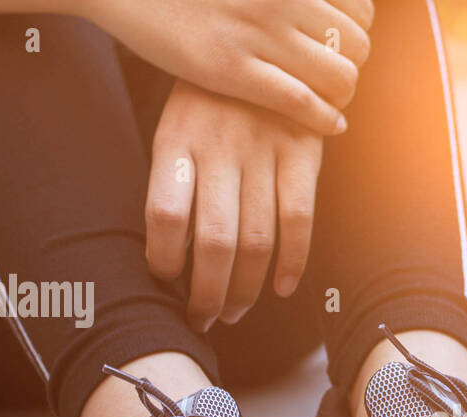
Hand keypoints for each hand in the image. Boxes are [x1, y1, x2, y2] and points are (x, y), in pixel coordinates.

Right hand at [85, 0, 373, 136]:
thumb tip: (313, 11)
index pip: (361, 10)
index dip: (357, 33)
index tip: (338, 45)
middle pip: (356, 46)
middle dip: (351, 67)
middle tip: (331, 78)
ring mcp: (258, 33)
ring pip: (339, 77)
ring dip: (341, 96)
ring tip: (326, 100)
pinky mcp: (232, 69)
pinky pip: (301, 102)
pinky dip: (324, 119)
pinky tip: (329, 125)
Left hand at [145, 80, 323, 330]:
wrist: (263, 47)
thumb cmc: (211, 104)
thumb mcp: (176, 127)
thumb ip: (176, 181)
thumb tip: (173, 258)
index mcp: (176, 140)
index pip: (165, 215)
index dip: (164, 261)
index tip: (166, 281)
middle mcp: (219, 147)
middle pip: (214, 242)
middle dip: (208, 295)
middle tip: (203, 319)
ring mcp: (264, 150)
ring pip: (257, 241)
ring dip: (245, 290)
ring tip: (234, 312)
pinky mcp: (302, 153)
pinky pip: (299, 220)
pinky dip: (293, 263)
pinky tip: (282, 288)